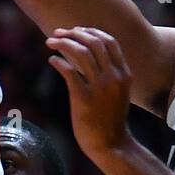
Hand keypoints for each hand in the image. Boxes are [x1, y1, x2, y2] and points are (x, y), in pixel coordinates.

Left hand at [46, 27, 131, 160]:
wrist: (111, 144)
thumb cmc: (110, 119)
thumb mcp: (118, 92)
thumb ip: (108, 74)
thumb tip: (87, 56)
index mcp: (124, 74)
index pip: (109, 41)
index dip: (91, 31)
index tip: (76, 30)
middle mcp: (114, 77)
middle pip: (94, 42)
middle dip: (74, 33)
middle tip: (58, 33)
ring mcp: (100, 87)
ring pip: (80, 52)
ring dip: (63, 42)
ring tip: (50, 42)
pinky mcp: (84, 98)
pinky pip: (69, 71)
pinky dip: (58, 61)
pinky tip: (52, 60)